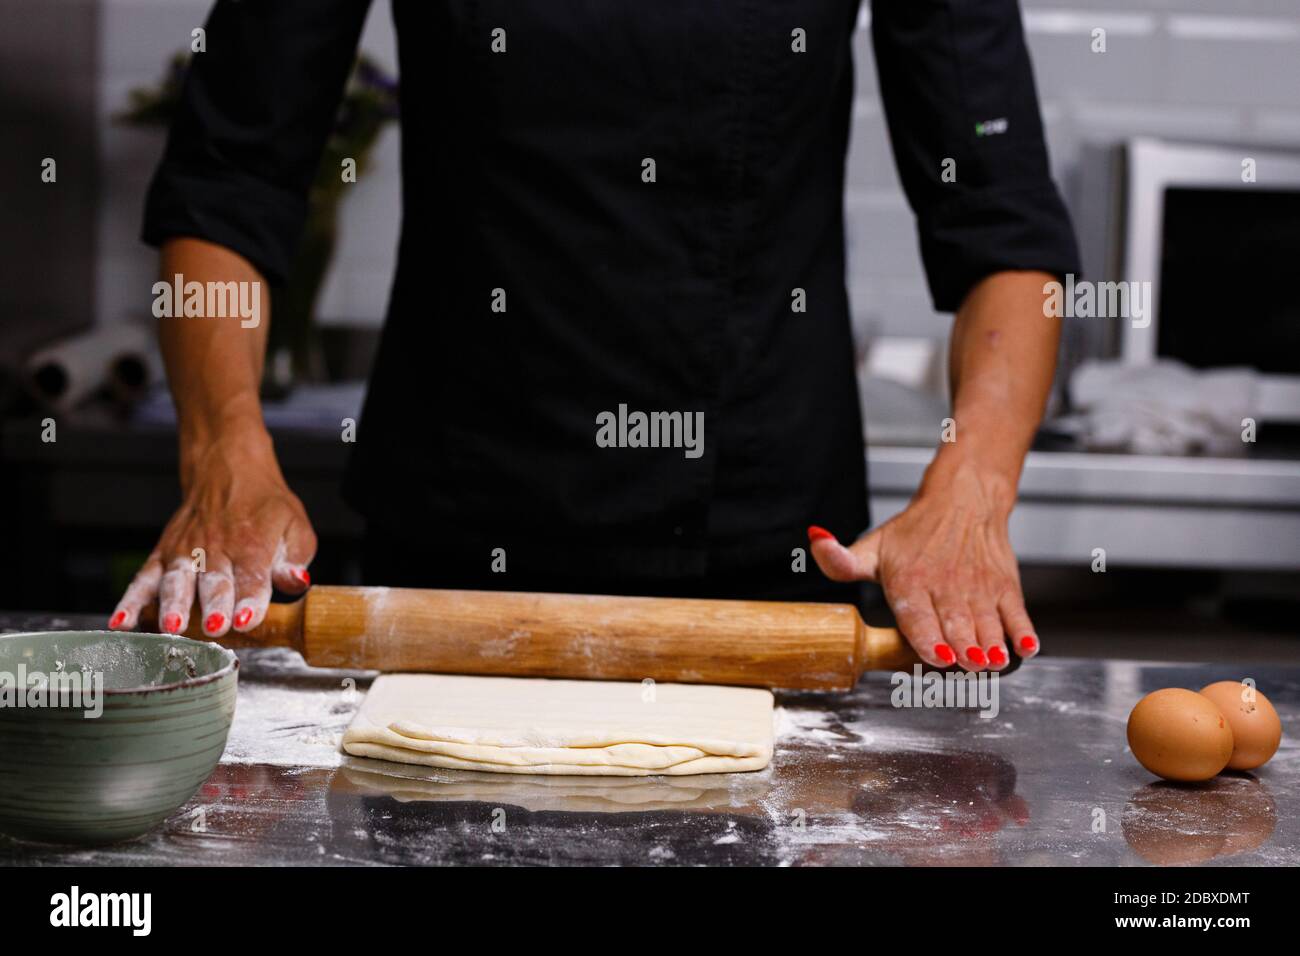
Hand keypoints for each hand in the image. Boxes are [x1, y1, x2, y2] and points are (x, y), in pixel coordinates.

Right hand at [108, 428, 315, 636]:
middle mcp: (217, 548)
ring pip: (177, 581)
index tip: (246, 620)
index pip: (252, 577)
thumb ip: (295, 560)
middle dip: (214, 607)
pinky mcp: (163, 554)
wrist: (228, 471)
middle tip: (214, 629)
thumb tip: (297, 581)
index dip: (250, 601)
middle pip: (214, 582)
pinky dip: (131, 601)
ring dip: (174, 605)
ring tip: (172, 628)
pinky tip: (121, 622)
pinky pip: (144, 578)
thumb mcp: (295, 527)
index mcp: (253, 545)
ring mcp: (186, 552)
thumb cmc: (266, 508)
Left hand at [809, 460, 1038, 670]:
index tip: (938, 656)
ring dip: (992, 645)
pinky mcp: (1004, 586)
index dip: (929, 638)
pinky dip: (1022, 631)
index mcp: (910, 581)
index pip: (919, 616)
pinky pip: (1017, 612)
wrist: (963, 500)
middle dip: (962, 649)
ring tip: (992, 661)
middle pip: (956, 625)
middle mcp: (945, 586)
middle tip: (967, 666)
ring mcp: (978, 587)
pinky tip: (1024, 647)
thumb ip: (840, 560)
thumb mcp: (872, 547)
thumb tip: (815, 541)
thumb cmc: (914, 533)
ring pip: (986, 623)